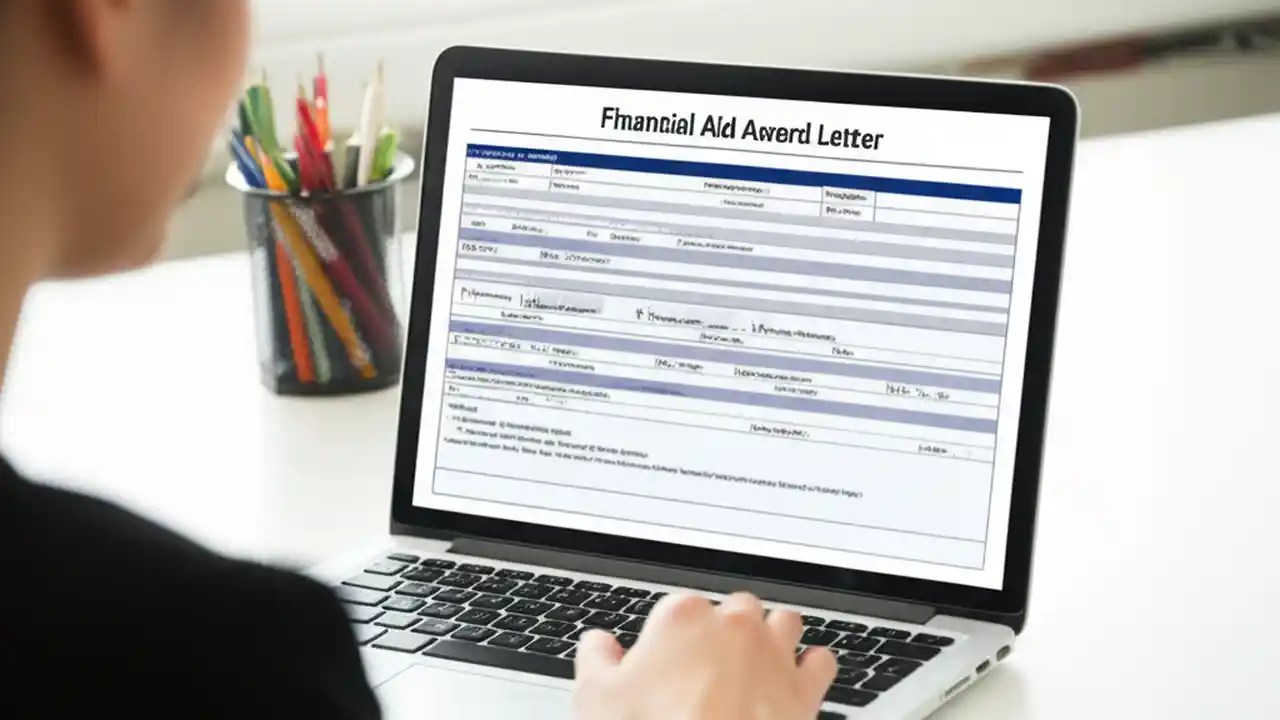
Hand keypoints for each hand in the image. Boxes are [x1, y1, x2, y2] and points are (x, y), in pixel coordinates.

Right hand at [573, 592, 836, 719]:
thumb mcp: (596, 699)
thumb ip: (596, 659)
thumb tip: (597, 644)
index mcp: (683, 618)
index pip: (677, 607)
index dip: (669, 637)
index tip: (663, 661)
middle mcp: (733, 627)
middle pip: (735, 609)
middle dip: (725, 631)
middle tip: (707, 666)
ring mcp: (773, 655)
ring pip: (784, 622)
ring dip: (773, 636)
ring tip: (756, 662)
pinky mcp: (803, 690)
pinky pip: (821, 661)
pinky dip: (812, 667)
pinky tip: (798, 679)